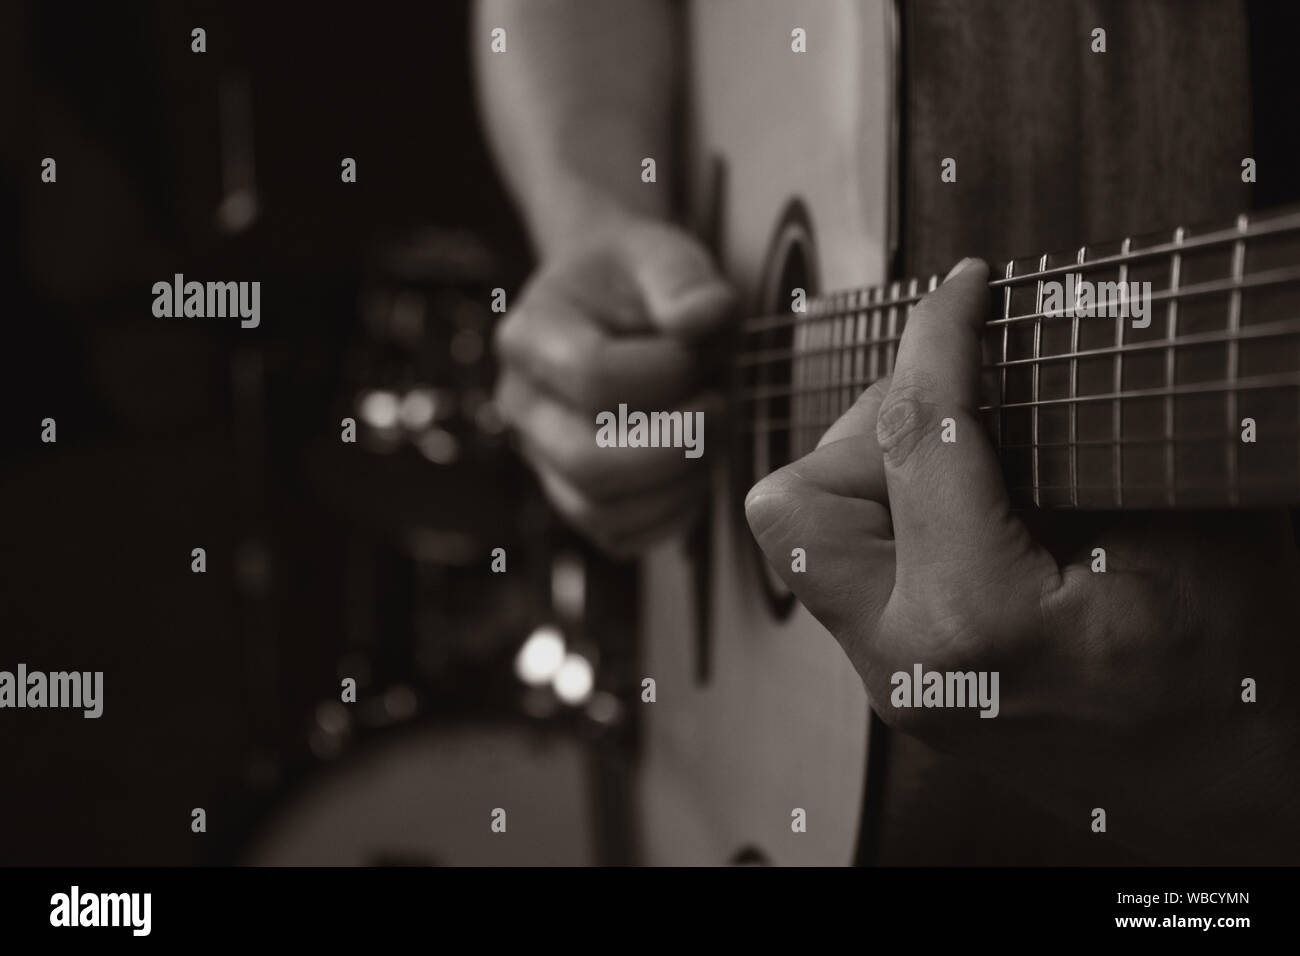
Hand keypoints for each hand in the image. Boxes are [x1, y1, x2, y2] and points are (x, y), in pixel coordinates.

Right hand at [495, 215, 732, 555]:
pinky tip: (696, 470)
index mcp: (528, 336)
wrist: (609, 301)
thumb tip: (702, 318)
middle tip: (719, 406)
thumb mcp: (660, 252)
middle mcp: (521, 406)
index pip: (592, 377)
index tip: (702, 351)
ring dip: (677, 483)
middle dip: (675, 443)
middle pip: (588, 462)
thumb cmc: (634, 278)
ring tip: (711, 436)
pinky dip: (671, 516)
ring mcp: (542, 458)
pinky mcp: (573, 495)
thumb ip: (683, 278)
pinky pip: (617, 536)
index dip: (666, 373)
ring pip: (599, 510)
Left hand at [745, 258, 1299, 861]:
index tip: (962, 285)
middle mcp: (904, 660)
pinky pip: (838, 571)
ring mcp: (889, 682)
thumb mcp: (1183, 537)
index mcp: (978, 621)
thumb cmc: (1225, 682)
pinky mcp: (892, 684)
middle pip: (797, 497)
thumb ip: (1082, 443)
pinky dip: (882, 519)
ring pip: (800, 537)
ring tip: (960, 467)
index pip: (917, 434)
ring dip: (864, 478)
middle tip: (959, 413)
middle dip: (866, 432)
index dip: (939, 335)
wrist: (1223, 795)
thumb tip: (1010, 351)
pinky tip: (957, 511)